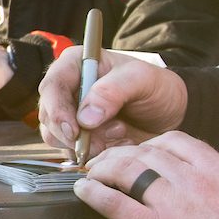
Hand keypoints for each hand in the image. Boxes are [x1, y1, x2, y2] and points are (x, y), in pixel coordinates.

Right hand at [38, 47, 188, 158]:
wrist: (169, 113)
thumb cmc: (157, 87)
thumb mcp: (143, 80)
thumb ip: (114, 91)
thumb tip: (85, 117)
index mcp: (76, 64)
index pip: (52, 86)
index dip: (57, 110)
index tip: (74, 130)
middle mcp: (68, 88)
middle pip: (49, 115)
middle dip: (72, 134)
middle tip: (100, 142)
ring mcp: (71, 114)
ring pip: (55, 136)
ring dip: (83, 144)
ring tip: (118, 135)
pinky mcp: (78, 136)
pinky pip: (71, 151)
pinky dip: (92, 154)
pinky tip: (116, 145)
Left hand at [74, 133, 218, 218]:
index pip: (177, 141)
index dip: (152, 144)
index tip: (142, 152)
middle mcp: (195, 179)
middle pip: (146, 151)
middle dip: (123, 154)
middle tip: (109, 163)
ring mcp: (173, 202)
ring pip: (127, 169)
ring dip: (104, 168)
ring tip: (93, 174)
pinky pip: (115, 203)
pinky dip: (94, 193)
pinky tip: (83, 192)